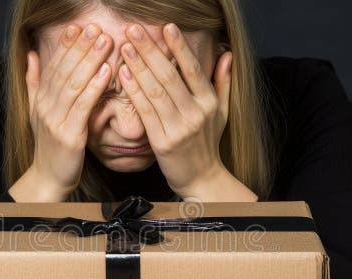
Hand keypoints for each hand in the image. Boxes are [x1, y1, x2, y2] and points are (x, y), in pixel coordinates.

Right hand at [15, 23, 113, 200]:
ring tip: (104, 41)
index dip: (65, 45)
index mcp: (40, 100)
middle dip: (80, 47)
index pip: (53, 66)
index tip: (77, 26)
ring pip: (74, 84)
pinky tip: (106, 72)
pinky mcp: (69, 135)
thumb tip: (31, 55)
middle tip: (95, 27)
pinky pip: (83, 106)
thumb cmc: (50, 146)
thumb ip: (34, 83)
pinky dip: (95, 87)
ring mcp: (56, 121)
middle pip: (64, 71)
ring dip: (90, 61)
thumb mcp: (38, 112)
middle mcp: (45, 107)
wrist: (48, 178)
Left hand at [118, 23, 232, 199]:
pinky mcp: (163, 142)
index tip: (167, 27)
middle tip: (134, 30)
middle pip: (170, 76)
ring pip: (156, 92)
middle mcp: (196, 113)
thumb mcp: (222, 112)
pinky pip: (146, 112)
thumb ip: (223, 82)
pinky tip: (124, 75)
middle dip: (151, 50)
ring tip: (125, 46)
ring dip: (139, 67)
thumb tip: (227, 54)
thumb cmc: (208, 143)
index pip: (193, 69)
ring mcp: (179, 128)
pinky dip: (134, 92)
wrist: (202, 179)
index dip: (180, 47)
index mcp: (209, 103)